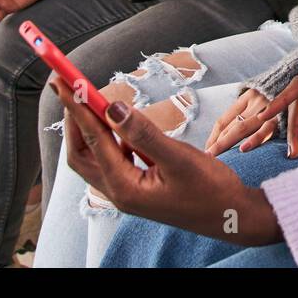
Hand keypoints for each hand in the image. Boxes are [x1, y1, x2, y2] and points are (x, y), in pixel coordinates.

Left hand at [52, 75, 280, 245]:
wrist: (231, 215)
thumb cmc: (211, 190)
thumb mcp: (179, 158)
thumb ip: (144, 133)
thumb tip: (113, 108)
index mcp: (125, 188)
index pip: (93, 140)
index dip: (78, 108)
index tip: (66, 82)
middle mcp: (119, 192)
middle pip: (82, 153)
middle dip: (74, 119)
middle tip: (68, 87)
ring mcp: (128, 191)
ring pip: (95, 157)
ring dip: (89, 128)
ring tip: (87, 100)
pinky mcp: (138, 186)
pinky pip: (114, 159)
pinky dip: (109, 138)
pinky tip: (119, 124)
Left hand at [204, 88, 292, 156]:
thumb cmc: (284, 88)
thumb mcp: (265, 94)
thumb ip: (252, 108)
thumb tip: (239, 128)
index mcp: (247, 96)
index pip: (224, 119)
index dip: (214, 136)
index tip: (208, 149)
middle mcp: (254, 101)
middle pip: (230, 126)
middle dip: (218, 144)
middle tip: (207, 157)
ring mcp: (266, 107)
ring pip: (242, 128)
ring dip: (228, 143)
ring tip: (219, 159)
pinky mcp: (280, 114)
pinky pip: (266, 129)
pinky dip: (255, 140)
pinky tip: (245, 149)